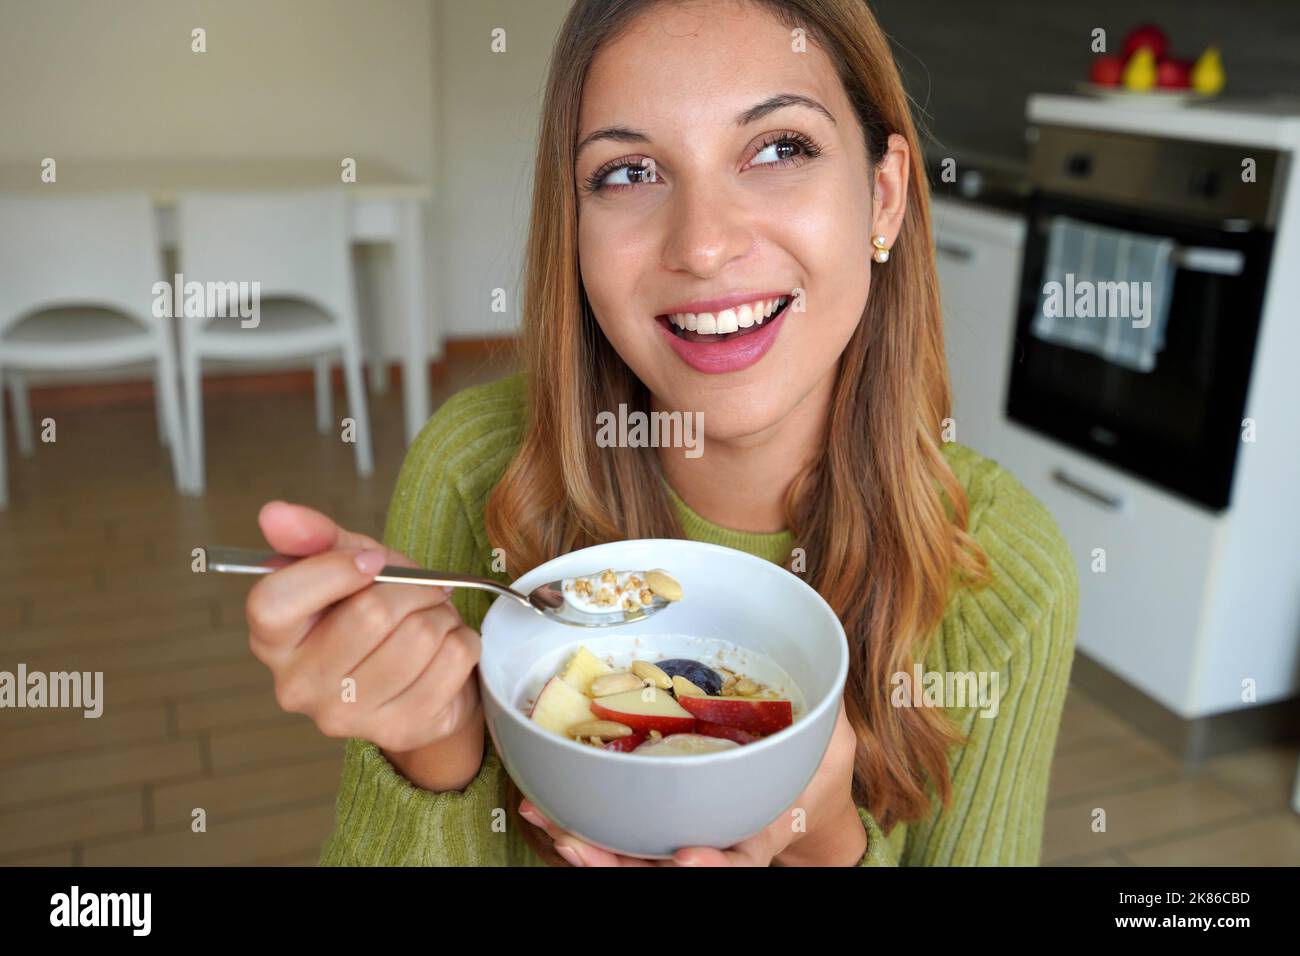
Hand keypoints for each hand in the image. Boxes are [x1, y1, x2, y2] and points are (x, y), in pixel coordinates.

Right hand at [245, 501, 482, 753]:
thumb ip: (312, 536)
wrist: (418, 672)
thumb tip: (273, 513)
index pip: (276, 601)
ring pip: (419, 635)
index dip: (334, 570)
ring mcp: (347, 717)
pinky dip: (462, 639)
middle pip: (369, 614)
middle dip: (410, 587)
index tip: (371, 562)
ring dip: (439, 613)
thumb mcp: (344, 561)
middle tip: (417, 591)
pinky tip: (444, 647)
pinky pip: (454, 659)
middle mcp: (298, 687)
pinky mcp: (400, 730)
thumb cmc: (372, 610)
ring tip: (429, 618)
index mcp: (270, 641)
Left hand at [518, 701, 865, 866]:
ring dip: (585, 843)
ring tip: (546, 822)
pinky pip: (615, 822)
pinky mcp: (653, 811)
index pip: (742, 860)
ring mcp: (680, 829)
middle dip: (617, 862)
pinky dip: (578, 815)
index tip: (686, 857)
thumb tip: (826, 700)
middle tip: (577, 846)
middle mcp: (714, 839)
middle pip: (663, 867)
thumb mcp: (828, 737)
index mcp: (758, 829)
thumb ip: (820, 724)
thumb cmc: (813, 751)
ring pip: (630, 852)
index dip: (716, 864)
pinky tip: (541, 801)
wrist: (794, 771)